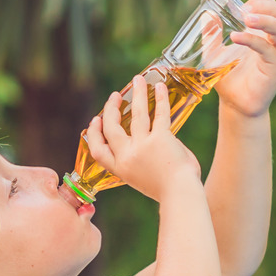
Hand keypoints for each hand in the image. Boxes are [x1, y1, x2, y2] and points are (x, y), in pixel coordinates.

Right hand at [82, 74, 201, 202]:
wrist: (181, 195)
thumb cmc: (168, 191)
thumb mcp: (143, 179)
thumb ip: (140, 161)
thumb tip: (153, 142)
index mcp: (121, 169)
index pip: (98, 150)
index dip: (94, 134)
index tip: (96, 120)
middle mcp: (128, 156)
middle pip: (111, 127)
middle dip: (111, 108)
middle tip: (115, 96)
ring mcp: (143, 146)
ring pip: (136, 112)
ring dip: (137, 93)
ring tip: (138, 80)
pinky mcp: (161, 139)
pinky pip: (160, 113)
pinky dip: (160, 98)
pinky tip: (160, 87)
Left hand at [212, 0, 275, 118]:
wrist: (235, 104)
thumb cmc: (229, 79)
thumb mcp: (215, 53)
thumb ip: (212, 34)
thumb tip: (206, 15)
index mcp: (261, 34)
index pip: (269, 8)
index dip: (258, 2)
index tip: (240, 6)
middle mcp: (271, 41)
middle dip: (263, 6)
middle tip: (243, 10)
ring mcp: (275, 53)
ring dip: (263, 19)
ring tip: (245, 18)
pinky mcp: (274, 67)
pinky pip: (267, 48)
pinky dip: (252, 40)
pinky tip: (236, 37)